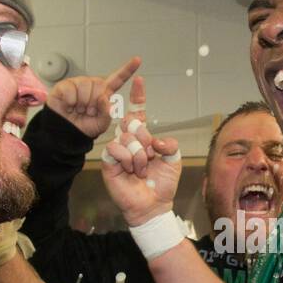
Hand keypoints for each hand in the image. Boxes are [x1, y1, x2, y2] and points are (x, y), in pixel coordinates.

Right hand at [46, 56, 141, 140]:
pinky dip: (70, 101)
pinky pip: (71, 89)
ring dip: (82, 102)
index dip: (127, 70)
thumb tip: (103, 97)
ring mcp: (78, 84)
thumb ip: (107, 112)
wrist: (66, 133)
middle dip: (94, 100)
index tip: (137, 60)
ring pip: (85, 85)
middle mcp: (92, 86)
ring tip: (78, 109)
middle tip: (87, 111)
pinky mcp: (64, 85)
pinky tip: (68, 106)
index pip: (118, 79)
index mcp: (104, 93)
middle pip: (99, 83)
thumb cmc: (84, 127)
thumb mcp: (101, 124)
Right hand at [99, 76, 183, 226]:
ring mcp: (118, 150)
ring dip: (139, 155)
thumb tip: (155, 140)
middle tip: (150, 156)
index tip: (139, 79)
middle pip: (132, 123)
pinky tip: (130, 170)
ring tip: (141, 170)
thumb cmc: (162, 183)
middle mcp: (129, 140)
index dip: (138, 96)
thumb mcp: (174, 160)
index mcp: (143, 137)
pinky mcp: (108, 161)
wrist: (153, 204)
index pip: (138, 112)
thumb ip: (170, 144)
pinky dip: (127, 159)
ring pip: (126, 137)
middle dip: (145, 138)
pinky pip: (115, 148)